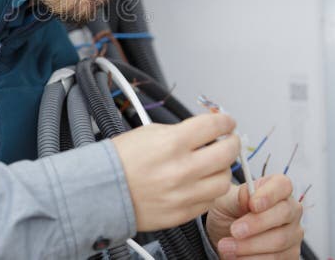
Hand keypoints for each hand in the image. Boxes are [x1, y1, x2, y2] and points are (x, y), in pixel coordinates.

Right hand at [111, 113, 239, 230]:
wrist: (102, 189)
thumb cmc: (121, 160)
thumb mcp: (149, 132)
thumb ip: (181, 131)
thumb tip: (205, 130)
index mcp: (172, 143)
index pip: (214, 126)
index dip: (225, 121)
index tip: (226, 121)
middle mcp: (181, 169)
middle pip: (227, 153)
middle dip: (232, 142)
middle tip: (229, 140)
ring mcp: (183, 194)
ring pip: (224, 181)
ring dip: (223, 169)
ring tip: (214, 165)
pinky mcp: (182, 213)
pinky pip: (209, 201)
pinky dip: (209, 190)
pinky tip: (200, 183)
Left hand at [206, 174, 303, 258]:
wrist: (224, 234)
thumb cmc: (228, 211)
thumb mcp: (226, 200)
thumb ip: (239, 196)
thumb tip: (248, 194)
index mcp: (276, 189)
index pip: (283, 185)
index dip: (269, 194)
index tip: (251, 205)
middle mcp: (290, 210)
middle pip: (284, 214)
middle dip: (256, 224)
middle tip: (234, 230)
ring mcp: (293, 234)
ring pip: (279, 241)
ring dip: (249, 246)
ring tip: (226, 246)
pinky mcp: (290, 255)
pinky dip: (252, 259)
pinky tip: (236, 257)